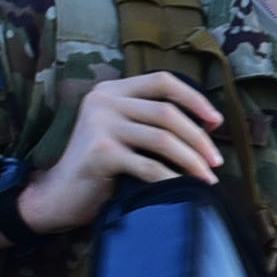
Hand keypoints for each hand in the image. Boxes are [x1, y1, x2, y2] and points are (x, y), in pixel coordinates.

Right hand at [13, 70, 223, 234]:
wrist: (59, 195)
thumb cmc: (100, 166)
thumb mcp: (123, 132)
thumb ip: (152, 121)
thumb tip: (209, 126)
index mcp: (112, 90)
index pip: (163, 81)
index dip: (195, 99)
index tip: (217, 122)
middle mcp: (104, 100)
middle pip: (167, 113)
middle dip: (199, 139)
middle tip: (216, 162)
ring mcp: (100, 124)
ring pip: (162, 138)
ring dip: (192, 161)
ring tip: (208, 178)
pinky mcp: (101, 152)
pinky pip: (149, 165)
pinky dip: (172, 178)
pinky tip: (185, 189)